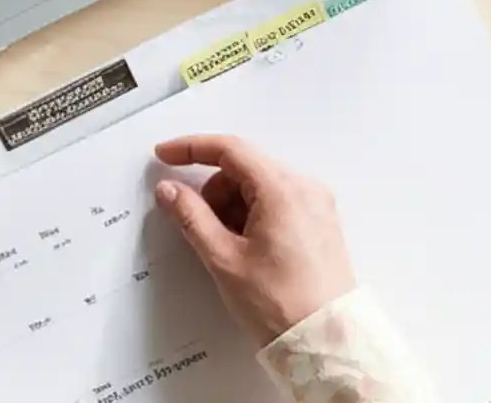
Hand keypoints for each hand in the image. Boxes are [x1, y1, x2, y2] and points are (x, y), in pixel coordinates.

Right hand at [153, 135, 354, 346]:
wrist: (325, 343)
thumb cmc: (282, 304)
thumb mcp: (224, 258)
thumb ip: (191, 216)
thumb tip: (169, 189)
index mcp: (283, 190)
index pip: (230, 149)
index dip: (191, 148)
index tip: (165, 155)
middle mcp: (305, 189)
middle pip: (243, 168)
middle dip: (213, 191)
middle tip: (199, 226)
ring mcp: (316, 205)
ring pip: (258, 186)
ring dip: (232, 206)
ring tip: (227, 248)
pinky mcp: (319, 223)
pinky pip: (276, 203)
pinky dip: (252, 216)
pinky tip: (245, 248)